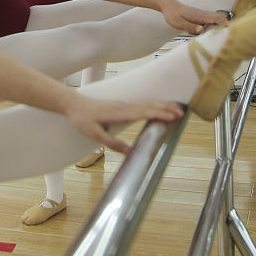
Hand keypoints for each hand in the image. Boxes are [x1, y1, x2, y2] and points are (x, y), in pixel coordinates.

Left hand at [62, 94, 182, 153]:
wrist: (74, 104)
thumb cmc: (83, 119)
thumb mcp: (95, 134)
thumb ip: (112, 143)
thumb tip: (129, 152)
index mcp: (120, 113)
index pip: (144, 112)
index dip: (160, 114)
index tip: (173, 116)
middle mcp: (124, 107)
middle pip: (149, 106)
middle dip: (166, 108)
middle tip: (182, 112)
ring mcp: (123, 105)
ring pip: (146, 104)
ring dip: (162, 105)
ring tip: (176, 107)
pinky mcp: (121, 106)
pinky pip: (141, 104)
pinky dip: (153, 105)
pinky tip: (157, 107)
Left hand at [161, 0, 225, 34]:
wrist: (168, 4)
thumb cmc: (172, 14)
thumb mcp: (179, 23)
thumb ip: (190, 27)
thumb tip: (201, 30)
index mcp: (197, 16)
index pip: (214, 19)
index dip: (222, 23)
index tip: (229, 28)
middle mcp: (200, 13)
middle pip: (217, 16)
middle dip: (226, 21)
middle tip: (233, 28)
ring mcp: (200, 12)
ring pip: (214, 15)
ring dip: (222, 20)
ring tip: (229, 26)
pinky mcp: (198, 13)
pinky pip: (210, 15)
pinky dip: (217, 18)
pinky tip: (218, 21)